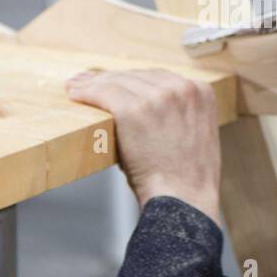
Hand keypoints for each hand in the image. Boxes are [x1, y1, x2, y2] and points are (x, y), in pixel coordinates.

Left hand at [66, 69, 221, 221]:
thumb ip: (180, 114)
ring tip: (77, 87)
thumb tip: (148, 109)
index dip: (132, 79)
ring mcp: (158, 98)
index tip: (116, 80)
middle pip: (137, 76)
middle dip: (111, 78)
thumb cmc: (186, 179)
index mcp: (201, 92)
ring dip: (93, 84)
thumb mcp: (196, 134)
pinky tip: (75, 95)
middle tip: (88, 80)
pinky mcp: (133, 110)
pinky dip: (86, 93)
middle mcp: (182, 89)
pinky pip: (103, 93)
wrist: (184, 200)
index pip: (159, 76)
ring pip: (117, 82)